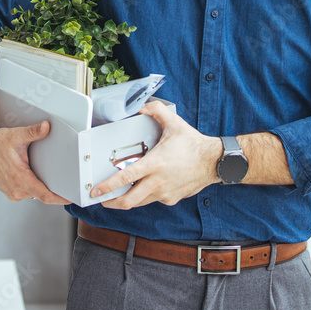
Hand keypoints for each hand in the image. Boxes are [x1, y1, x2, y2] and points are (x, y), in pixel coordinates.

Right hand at [0, 91, 70, 204]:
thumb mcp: (15, 136)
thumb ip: (33, 132)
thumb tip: (46, 127)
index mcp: (20, 180)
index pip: (46, 195)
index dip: (61, 199)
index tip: (72, 199)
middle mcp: (16, 190)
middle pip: (42, 195)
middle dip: (55, 189)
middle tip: (68, 183)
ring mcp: (12, 193)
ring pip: (34, 193)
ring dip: (42, 187)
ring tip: (53, 177)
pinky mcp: (10, 191)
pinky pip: (26, 192)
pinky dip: (33, 186)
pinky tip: (36, 176)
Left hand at [91, 100, 222, 209]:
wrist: (214, 162)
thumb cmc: (194, 145)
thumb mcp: (174, 122)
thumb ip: (155, 110)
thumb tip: (141, 106)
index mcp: (154, 164)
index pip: (125, 178)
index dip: (108, 186)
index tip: (95, 190)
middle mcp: (158, 182)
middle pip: (128, 200)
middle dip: (111, 202)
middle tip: (102, 199)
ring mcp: (165, 193)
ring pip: (139, 203)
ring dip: (126, 200)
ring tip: (118, 195)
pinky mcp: (171, 199)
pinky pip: (153, 200)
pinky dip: (145, 196)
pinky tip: (144, 187)